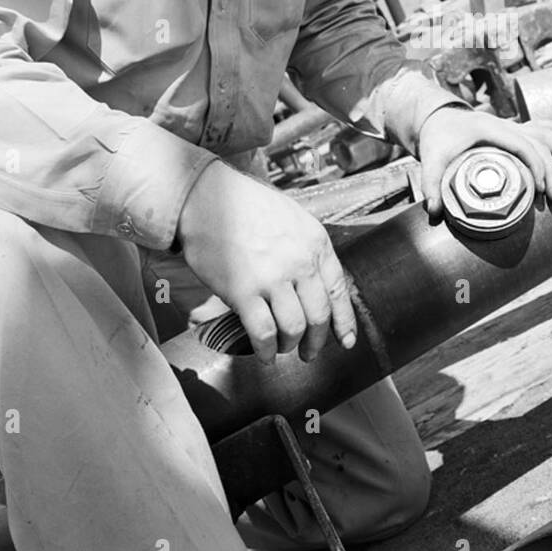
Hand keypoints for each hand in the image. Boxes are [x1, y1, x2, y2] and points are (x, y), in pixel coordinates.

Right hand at [177, 162, 356, 365]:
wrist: (206, 197)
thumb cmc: (246, 206)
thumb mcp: (293, 219)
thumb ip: (308, 250)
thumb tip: (315, 285)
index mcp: (316, 243)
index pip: (339, 291)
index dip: (344, 322)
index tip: (345, 340)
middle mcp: (300, 262)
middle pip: (319, 316)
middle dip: (316, 342)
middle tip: (309, 353)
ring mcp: (273, 278)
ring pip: (294, 329)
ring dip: (289, 346)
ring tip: (280, 349)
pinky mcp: (243, 291)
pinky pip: (263, 332)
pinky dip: (266, 350)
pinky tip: (263, 353)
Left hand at [417, 106, 551, 217]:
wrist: (437, 117)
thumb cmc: (436, 138)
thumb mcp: (430, 159)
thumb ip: (430, 184)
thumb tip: (433, 211)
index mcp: (489, 130)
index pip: (521, 145)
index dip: (534, 167)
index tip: (538, 190)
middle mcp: (504, 125)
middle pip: (538, 142)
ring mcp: (511, 126)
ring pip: (544, 133)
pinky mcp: (513, 130)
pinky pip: (540, 127)